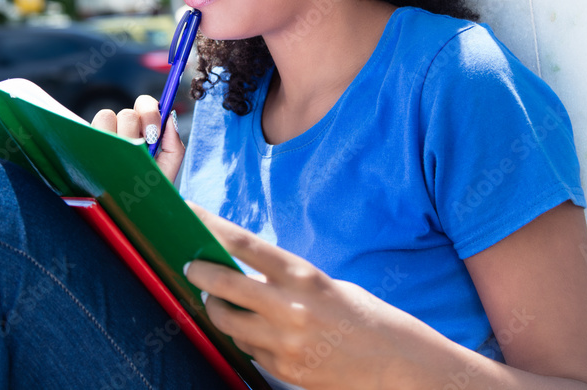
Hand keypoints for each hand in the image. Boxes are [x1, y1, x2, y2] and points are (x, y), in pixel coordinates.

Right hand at [91, 95, 184, 182]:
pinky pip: (90, 131)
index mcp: (142, 129)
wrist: (130, 212)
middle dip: (136, 129)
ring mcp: (103, 137)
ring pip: (106, 116)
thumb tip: (170, 116)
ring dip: (117, 136)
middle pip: (127, 112)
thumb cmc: (147, 191)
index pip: (144, 104)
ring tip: (123, 159)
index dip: (150, 113)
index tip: (154, 134)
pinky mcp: (86, 146)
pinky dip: (99, 142)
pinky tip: (107, 163)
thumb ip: (174, 145)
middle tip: (142, 148)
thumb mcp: (167, 170)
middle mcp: (122, 130)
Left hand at [184, 203, 450, 389]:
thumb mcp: (325, 285)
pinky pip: (247, 349)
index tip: (189, 214)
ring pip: (227, 322)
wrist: (397, 366)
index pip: (245, 244)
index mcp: (303, 276)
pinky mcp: (283, 370)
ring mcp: (283, 344)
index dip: (211, 226)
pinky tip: (249, 329)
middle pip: (223, 285)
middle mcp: (289, 309)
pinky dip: (242, 336)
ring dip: (215, 308)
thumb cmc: (363, 317)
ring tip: (216, 300)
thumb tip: (242, 273)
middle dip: (199, 272)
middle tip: (189, 265)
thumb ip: (284, 280)